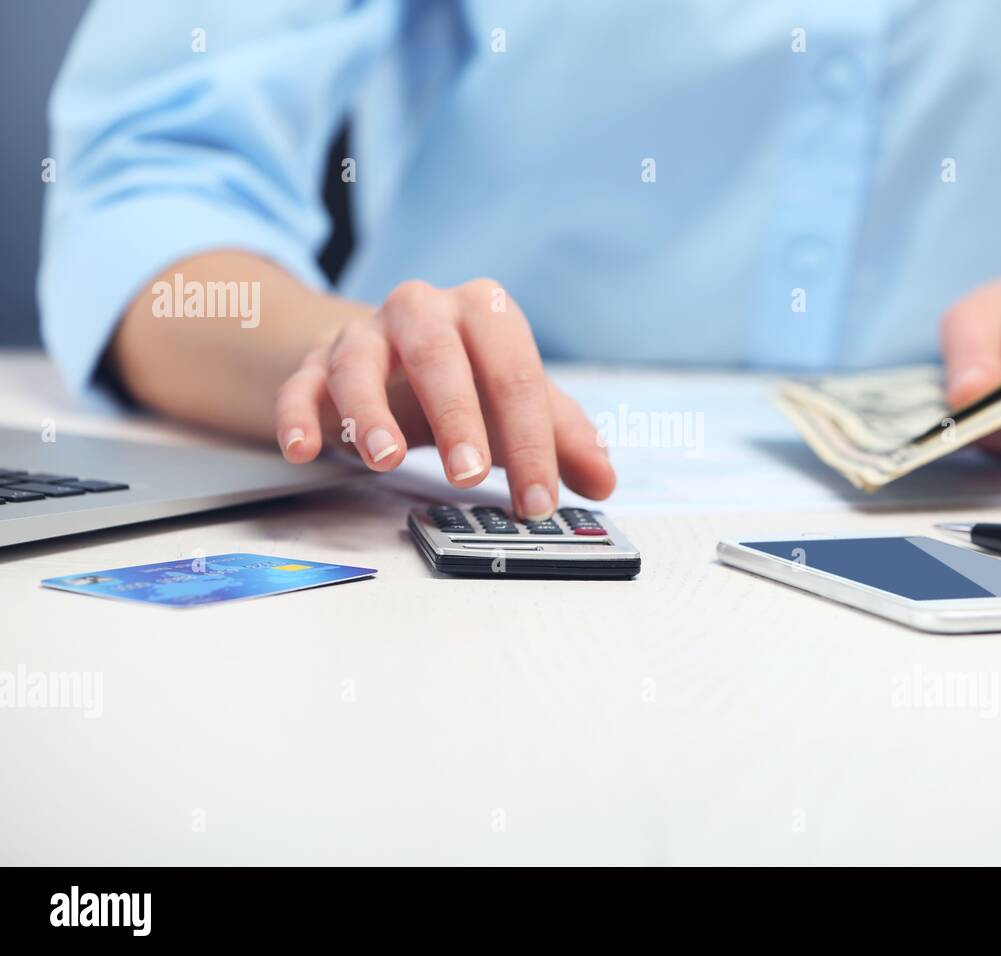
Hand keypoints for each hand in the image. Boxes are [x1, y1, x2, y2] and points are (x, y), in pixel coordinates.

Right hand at [274, 279, 615, 518]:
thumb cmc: (470, 379)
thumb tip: (604, 479)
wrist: (395, 354)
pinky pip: (302, 384)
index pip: (516, 375)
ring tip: (383, 460)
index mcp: (484, 313)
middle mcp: (423, 311)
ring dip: (370, 410)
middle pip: (439, 354)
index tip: (539, 501)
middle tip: (468, 475)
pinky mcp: (317, 363)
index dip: (531, 441)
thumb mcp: (520, 403)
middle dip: (456, 415)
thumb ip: (564, 439)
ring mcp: (366, 335)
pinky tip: (304, 450)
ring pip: (360, 360)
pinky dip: (299, 414)